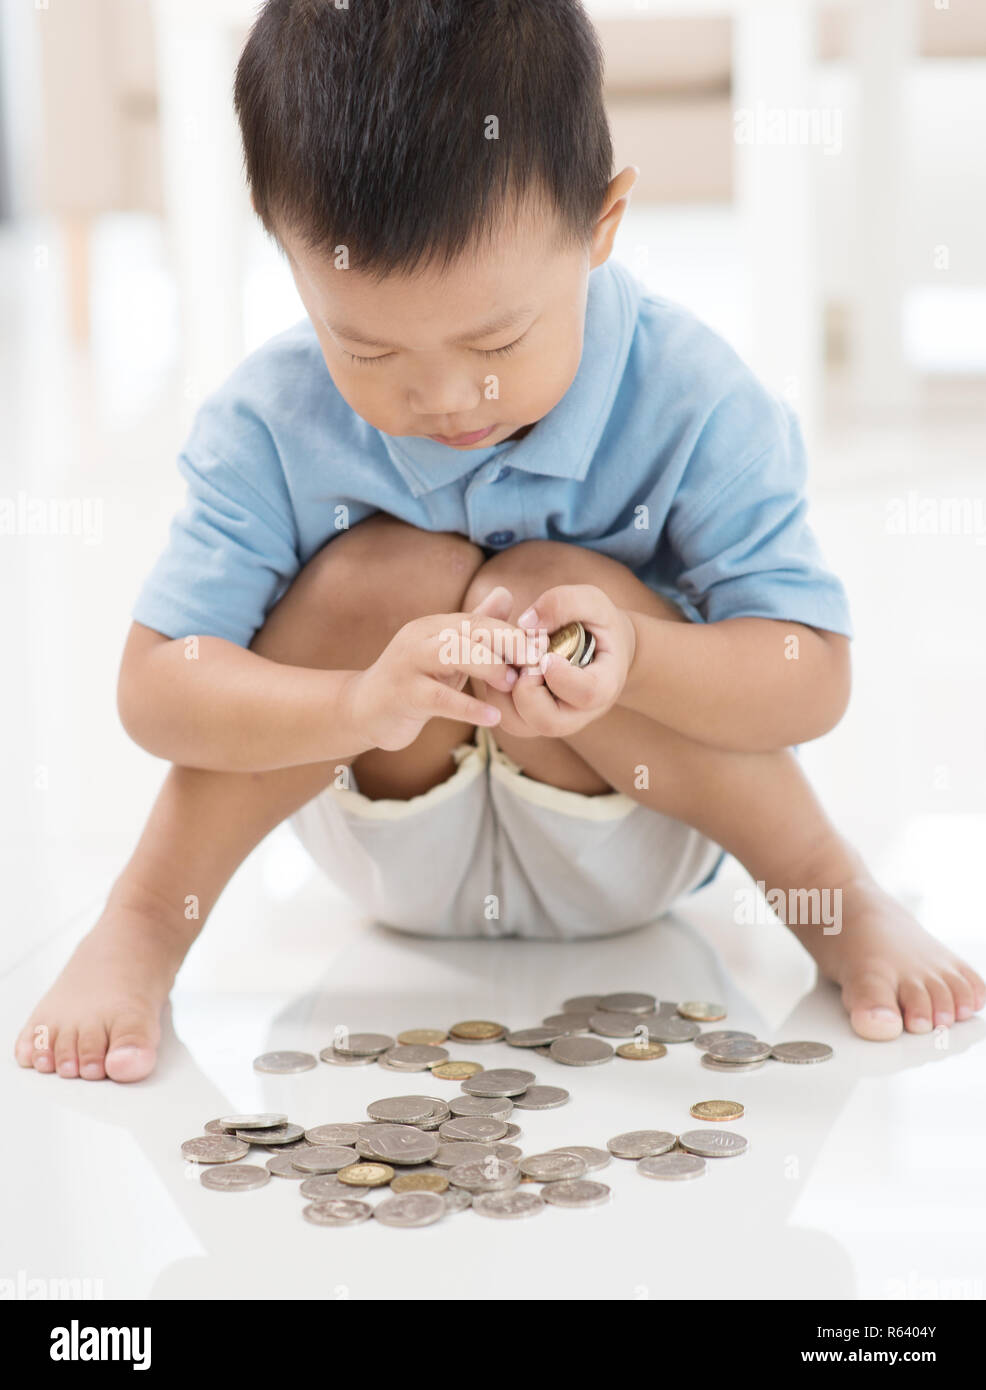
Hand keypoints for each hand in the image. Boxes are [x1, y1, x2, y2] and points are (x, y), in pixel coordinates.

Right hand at [347, 588, 542, 751]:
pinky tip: (492, 717)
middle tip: (536, 664)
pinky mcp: (401, 694)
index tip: (542, 651)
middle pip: (469, 629)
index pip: (480, 621)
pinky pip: (438, 698)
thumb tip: (506, 594)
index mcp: (434, 626)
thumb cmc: (413, 683)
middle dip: (508, 643)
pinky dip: (468, 707)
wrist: (362, 709)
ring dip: (488, 666)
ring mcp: (407, 664)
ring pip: (452, 654)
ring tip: (513, 684)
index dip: (514, 634)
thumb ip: (475, 628)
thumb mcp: (446, 653)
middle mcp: (420, 637)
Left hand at [507, 584, 635, 737]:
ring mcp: (553, 720)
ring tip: (511, 660)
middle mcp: (579, 713)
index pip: (586, 694)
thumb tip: (525, 623)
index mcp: (605, 686)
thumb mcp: (592, 602)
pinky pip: (503, 716)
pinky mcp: (530, 719)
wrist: (601, 648)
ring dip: (503, 690)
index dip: (562, 676)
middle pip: (547, 722)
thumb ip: (564, 603)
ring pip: (518, 724)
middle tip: (525, 661)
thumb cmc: (598, 624)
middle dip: (526, 689)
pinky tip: (503, 665)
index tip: (547, 654)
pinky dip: (494, 689)